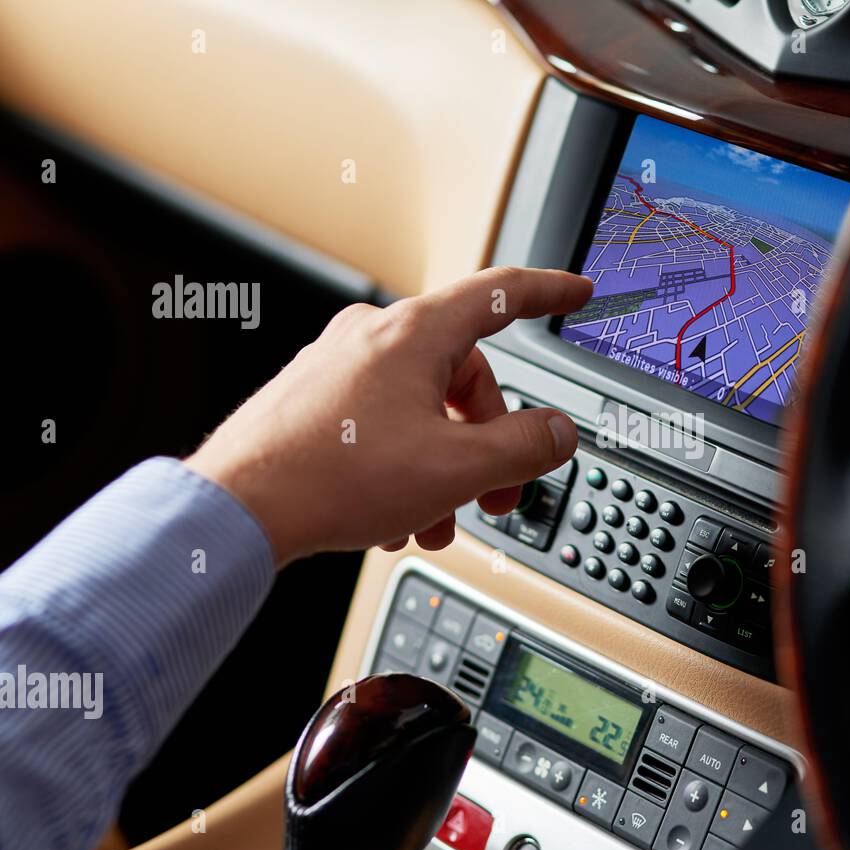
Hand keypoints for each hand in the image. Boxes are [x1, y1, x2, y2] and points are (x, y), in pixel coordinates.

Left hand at [185, 266, 592, 566]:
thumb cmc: (332, 477)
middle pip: (464, 375)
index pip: (502, 294)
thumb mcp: (457, 469)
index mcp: (415, 333)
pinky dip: (404, 467)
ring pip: (422, 408)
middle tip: (496, 493)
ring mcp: (339, 367)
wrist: (238, 506)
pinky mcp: (314, 400)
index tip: (576, 293)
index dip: (550, 293)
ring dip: (445, 467)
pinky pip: (382, 424)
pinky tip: (395, 517)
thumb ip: (523, 446)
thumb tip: (557, 432)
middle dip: (488, 440)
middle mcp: (374, 338)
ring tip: (436, 522)